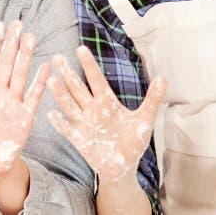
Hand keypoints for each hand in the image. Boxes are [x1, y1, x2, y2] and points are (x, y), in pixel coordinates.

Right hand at [47, 46, 165, 183]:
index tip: (80, 48)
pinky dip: (59, 123)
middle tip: (57, 57)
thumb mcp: (145, 119)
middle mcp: (92, 110)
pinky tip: (51, 113)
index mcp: (107, 102)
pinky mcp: (80, 140)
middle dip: (68, 73)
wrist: (123, 166)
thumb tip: (164, 77)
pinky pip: (67, 129)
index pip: (96, 80)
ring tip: (51, 79)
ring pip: (70, 105)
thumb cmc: (132, 141)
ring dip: (60, 94)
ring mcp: (84, 124)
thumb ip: (153, 98)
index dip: (88, 65)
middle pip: (77, 88)